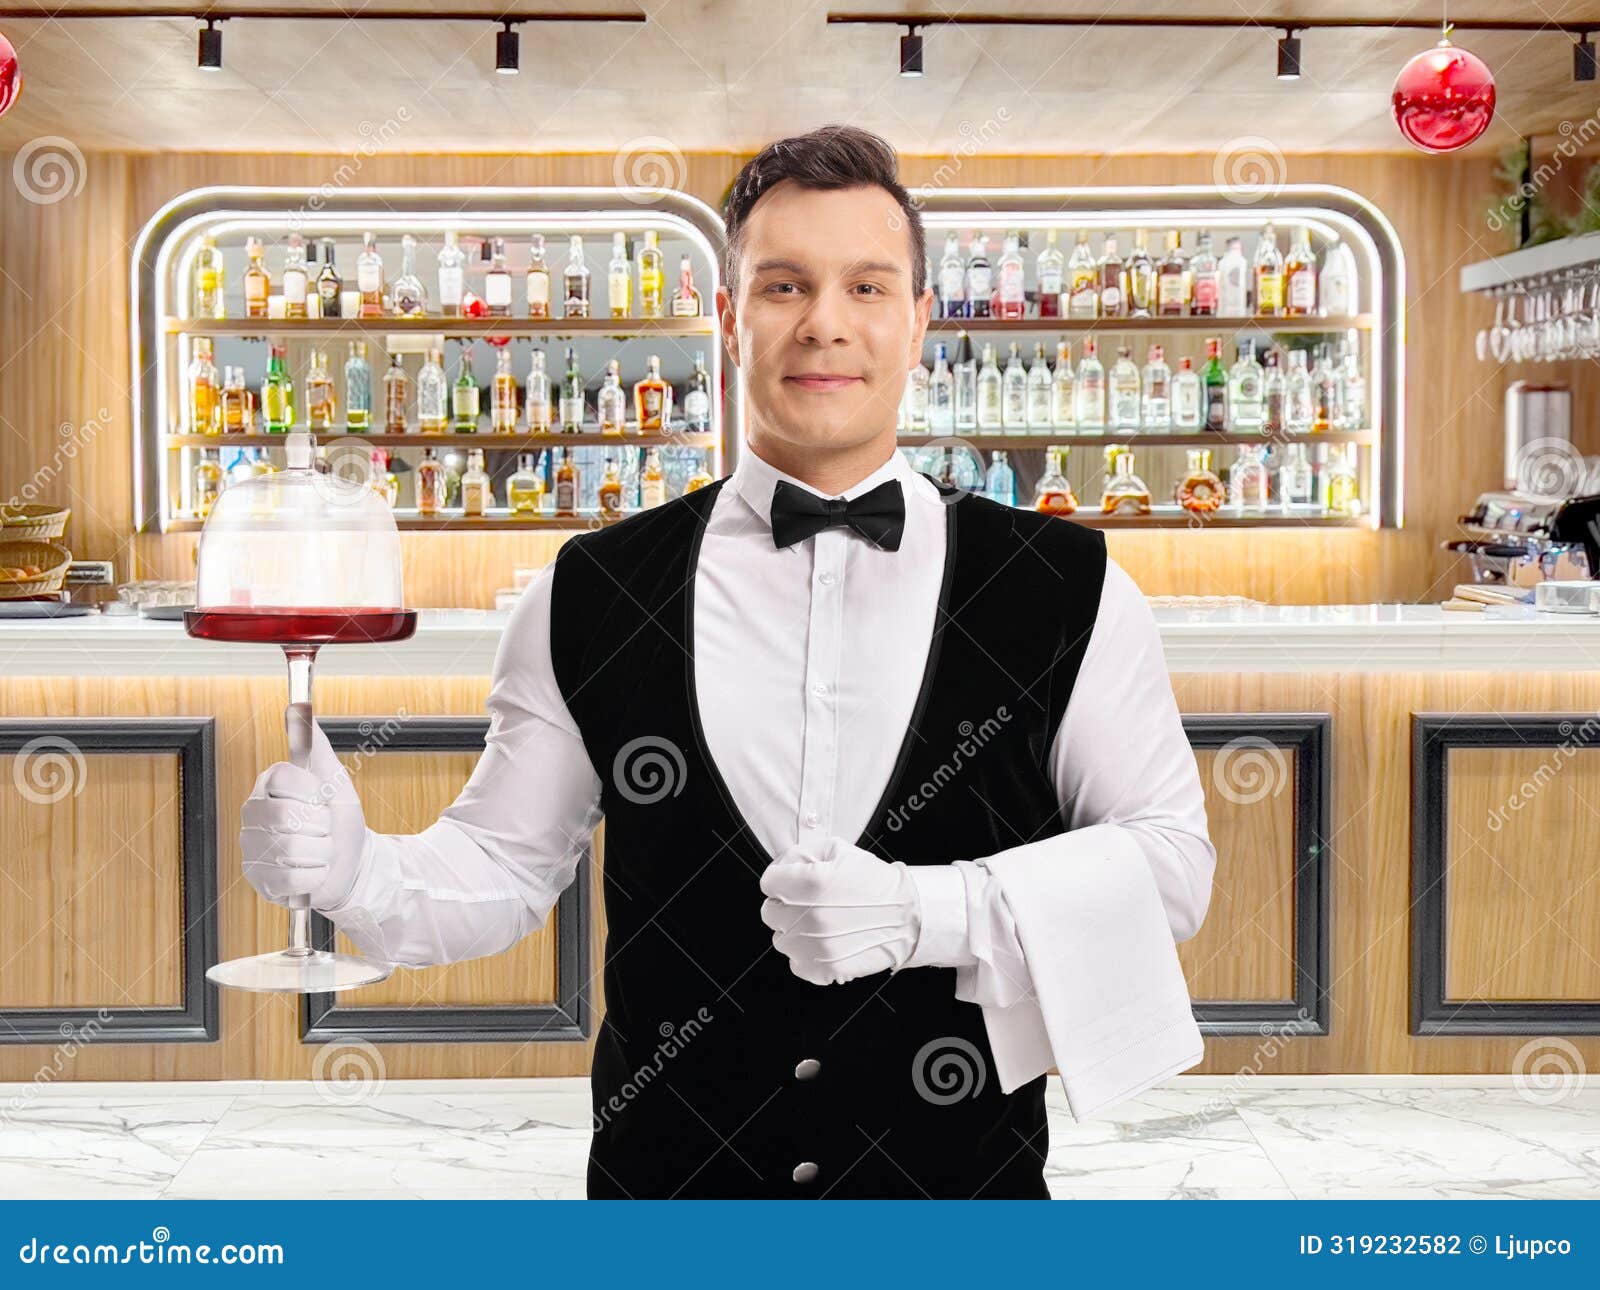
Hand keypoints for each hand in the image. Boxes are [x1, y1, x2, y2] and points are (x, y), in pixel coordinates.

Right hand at [239, 719, 368, 908]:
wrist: (352, 862)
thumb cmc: (339, 819)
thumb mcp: (333, 779)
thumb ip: (316, 747)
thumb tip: (299, 709)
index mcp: (268, 786)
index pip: (283, 778)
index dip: (311, 790)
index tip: (321, 796)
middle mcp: (253, 815)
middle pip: (287, 816)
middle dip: (321, 825)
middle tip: (324, 827)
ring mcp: (252, 849)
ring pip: (291, 849)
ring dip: (321, 852)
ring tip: (321, 849)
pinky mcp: (260, 881)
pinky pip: (291, 879)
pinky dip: (315, 876)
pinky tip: (314, 870)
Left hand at [759, 837, 920, 985]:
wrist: (907, 915)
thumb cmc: (873, 881)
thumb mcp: (839, 850)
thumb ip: (802, 854)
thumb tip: (780, 869)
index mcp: (810, 882)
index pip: (768, 882)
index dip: (782, 880)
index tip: (794, 883)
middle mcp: (808, 915)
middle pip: (770, 912)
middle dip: (784, 905)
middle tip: (807, 903)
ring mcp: (814, 946)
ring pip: (781, 940)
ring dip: (794, 931)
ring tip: (818, 924)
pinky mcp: (823, 969)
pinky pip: (797, 964)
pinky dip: (807, 956)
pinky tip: (824, 943)